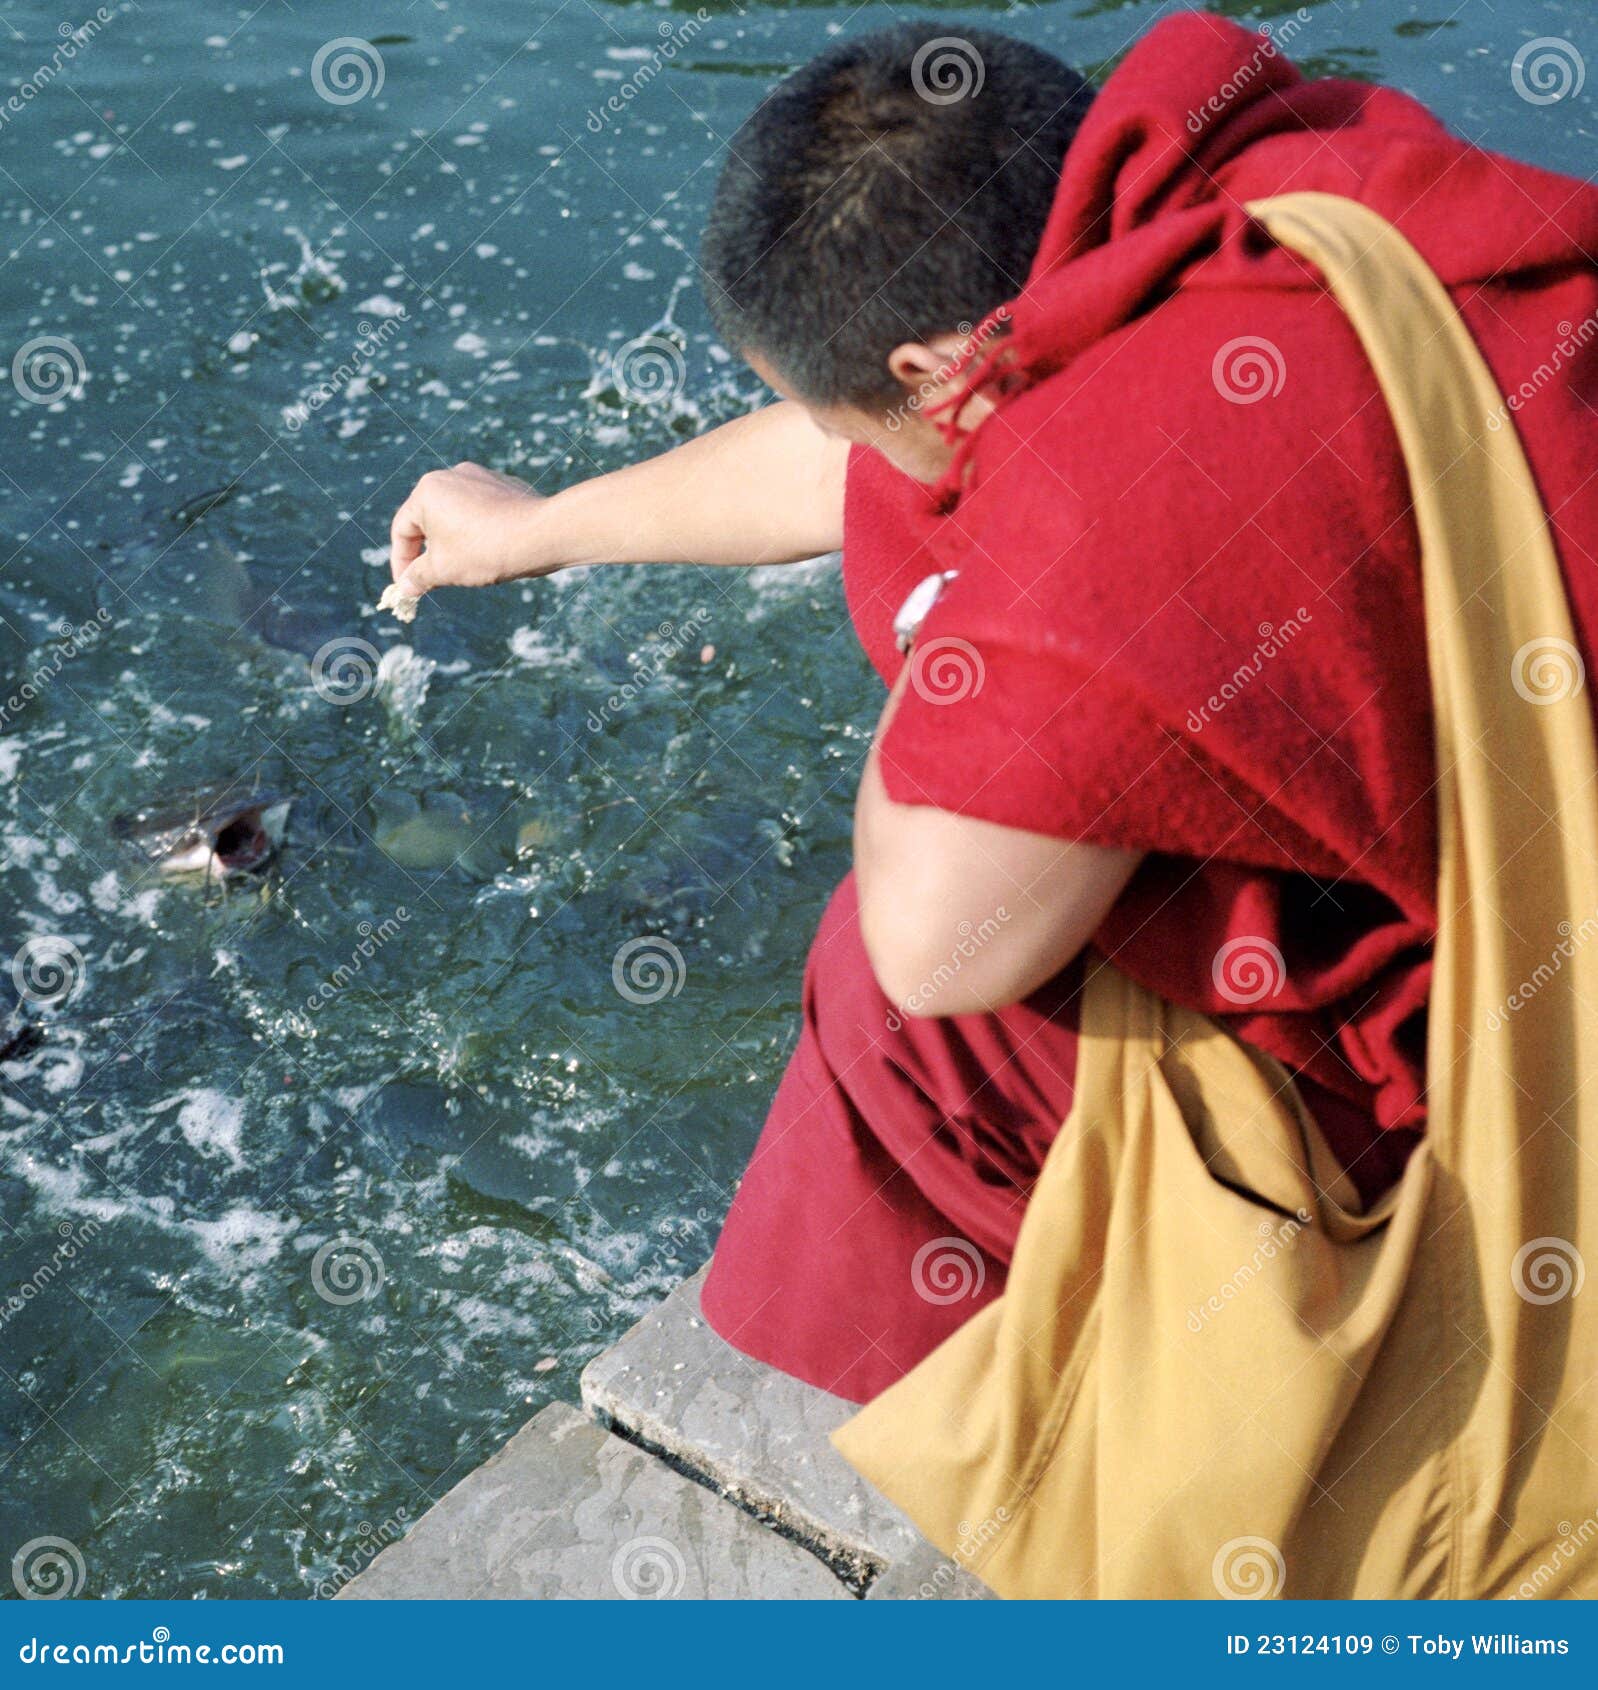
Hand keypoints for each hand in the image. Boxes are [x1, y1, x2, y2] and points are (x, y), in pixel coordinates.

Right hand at [389, 461, 550, 596]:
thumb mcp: (444, 570)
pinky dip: (478, 531)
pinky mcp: (505, 486)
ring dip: (454, 542)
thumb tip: (405, 587)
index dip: (401, 563)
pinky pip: (482, 511)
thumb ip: (418, 577)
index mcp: (428, 491)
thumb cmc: (485, 550)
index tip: (406, 586)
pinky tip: (490, 552)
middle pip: (428, 519)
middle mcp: (451, 475)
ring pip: (457, 514)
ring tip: (464, 567)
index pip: (402, 530)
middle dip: (429, 552)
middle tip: (433, 579)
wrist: (542, 535)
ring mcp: (481, 477)